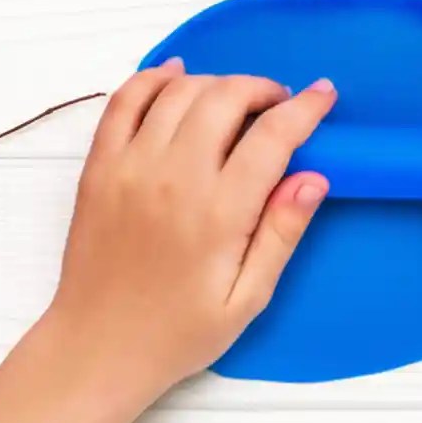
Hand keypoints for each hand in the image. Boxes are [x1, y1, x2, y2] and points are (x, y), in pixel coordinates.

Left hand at [53, 58, 337, 393]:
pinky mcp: (99, 168)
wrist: (98, 347)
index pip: (271, 136)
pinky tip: (177, 75)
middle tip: (279, 105)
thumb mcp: (248, 298)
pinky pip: (124, 100)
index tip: (323, 95)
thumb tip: (312, 179)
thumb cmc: (178, 332)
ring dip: (216, 83)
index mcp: (219, 214)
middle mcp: (173, 179)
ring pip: (179, 91)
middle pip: (225, 98)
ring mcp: (130, 168)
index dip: (304, 108)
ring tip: (236, 101)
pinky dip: (153, 77)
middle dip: (262, 89)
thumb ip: (281, 234)